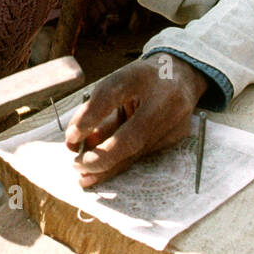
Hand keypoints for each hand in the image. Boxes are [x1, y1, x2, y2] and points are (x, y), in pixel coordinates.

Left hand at [64, 56, 208, 186]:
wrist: (182, 78)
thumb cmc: (143, 79)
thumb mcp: (118, 80)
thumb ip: (95, 106)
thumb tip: (74, 139)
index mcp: (144, 78)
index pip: (112, 95)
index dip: (91, 117)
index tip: (71, 138)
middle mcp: (163, 102)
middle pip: (131, 138)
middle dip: (102, 158)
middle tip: (77, 166)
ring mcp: (173, 124)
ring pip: (135, 151)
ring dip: (109, 165)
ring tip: (84, 175)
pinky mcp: (175, 138)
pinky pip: (142, 152)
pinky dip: (121, 160)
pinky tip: (102, 167)